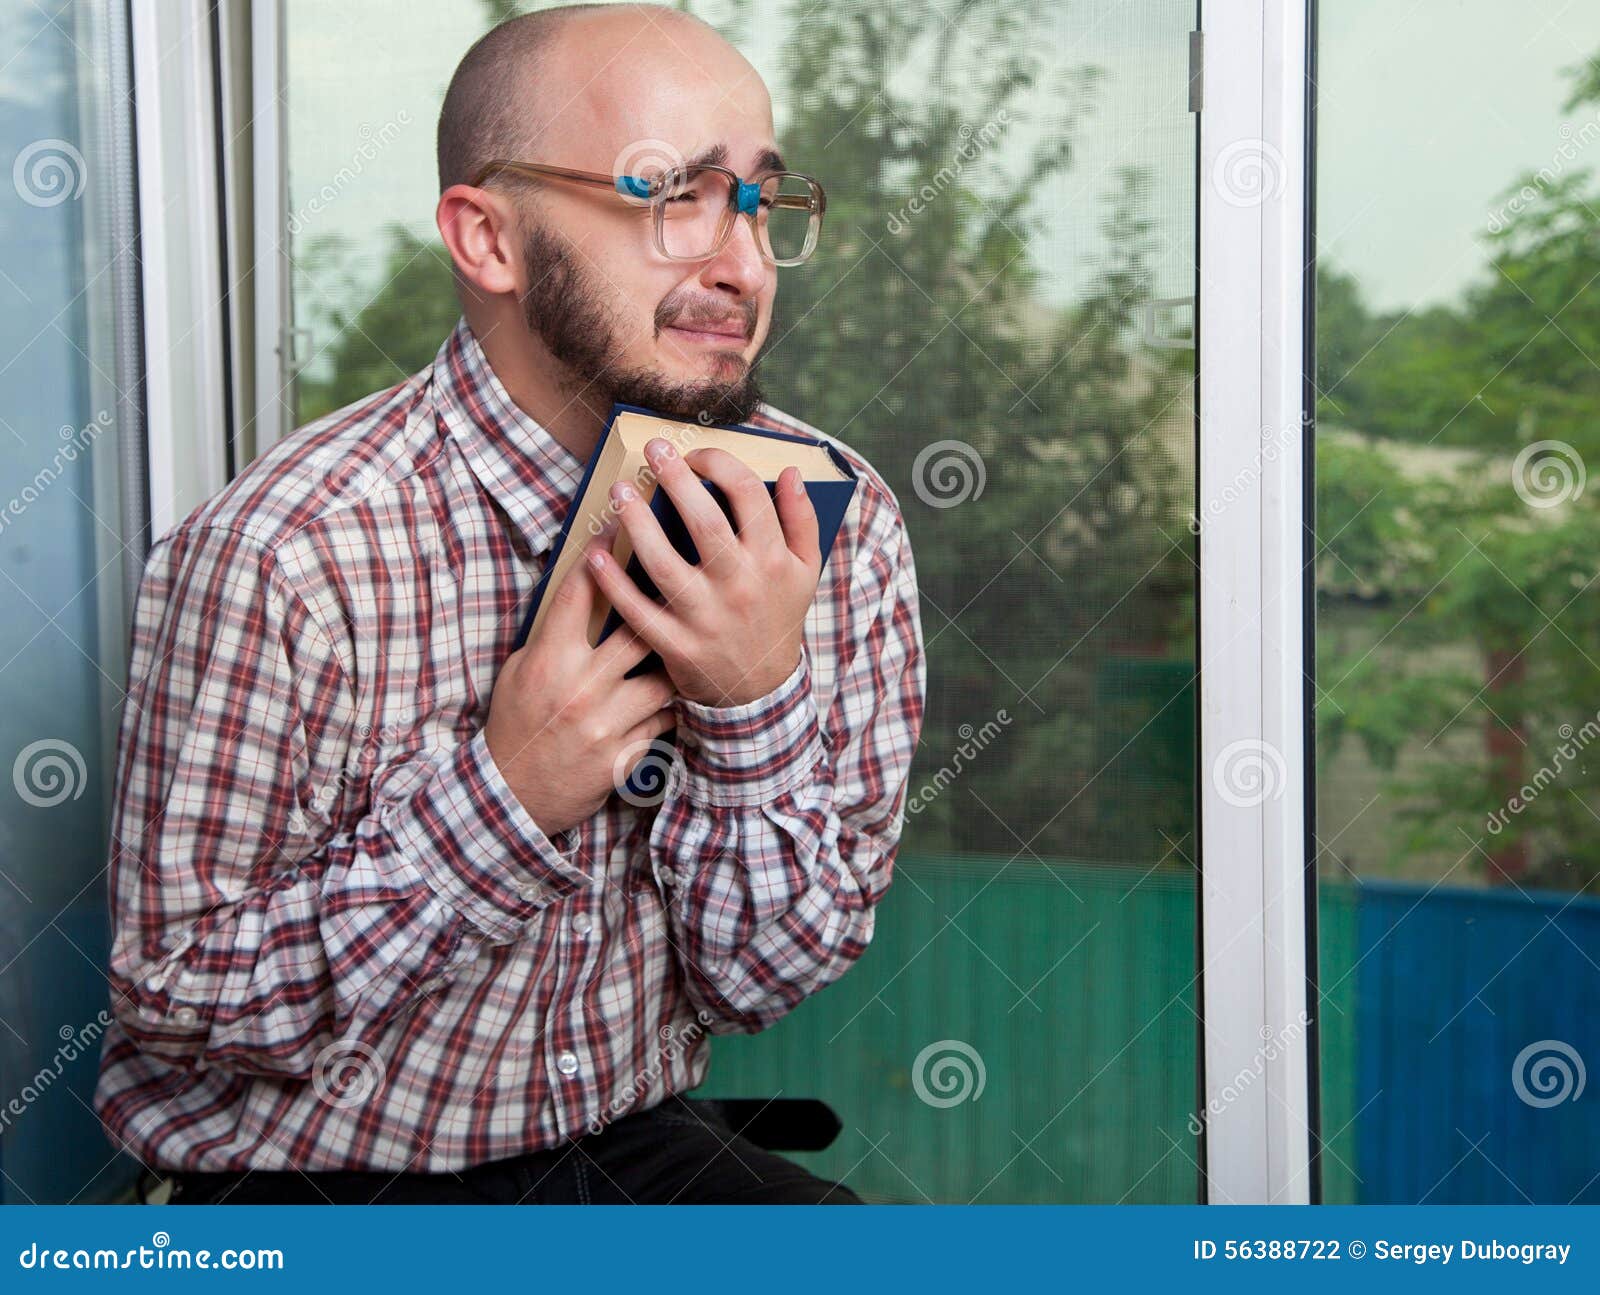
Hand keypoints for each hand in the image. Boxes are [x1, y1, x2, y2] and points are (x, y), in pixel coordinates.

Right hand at [484, 536, 678, 837]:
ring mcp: (607, 721)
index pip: (580, 594)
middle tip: (685, 579)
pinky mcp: (626, 751)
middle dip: (663, 601)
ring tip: (695, 639)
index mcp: (548, 660)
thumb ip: (551, 638)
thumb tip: (582, 594)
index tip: (620, 527)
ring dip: (678, 658)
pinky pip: (666, 719)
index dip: (601, 554)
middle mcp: (581, 687)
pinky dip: (674, 704)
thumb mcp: (518, 674)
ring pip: (664, 676)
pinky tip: (682, 691)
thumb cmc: (515, 727)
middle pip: (638, 628)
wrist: (513, 796)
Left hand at [586, 436, 821, 706]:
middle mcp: (740, 586)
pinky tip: (596, 554)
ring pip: (663, 562)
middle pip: (704, 522)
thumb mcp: (805, 572)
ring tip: (618, 493)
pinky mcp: (677, 645)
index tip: (696, 454)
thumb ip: (802, 520)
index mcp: (772, 561)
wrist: (761, 691)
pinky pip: (638, 610)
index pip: (748, 496)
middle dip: (675, 479)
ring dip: (635, 523)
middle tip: (653, 450)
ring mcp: (706, 617)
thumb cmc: (778, 617)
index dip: (719, 464)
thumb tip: (792, 473)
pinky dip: (613, 583)